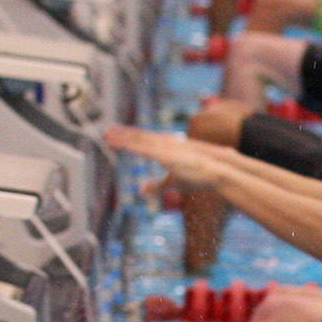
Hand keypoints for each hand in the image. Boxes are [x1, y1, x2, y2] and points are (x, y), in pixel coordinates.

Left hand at [104, 126, 222, 188]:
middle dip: (122, 134)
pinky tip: (116, 142)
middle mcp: (162, 145)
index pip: (143, 141)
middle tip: (106, 131)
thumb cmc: (197, 177)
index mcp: (165, 149)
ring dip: (121, 136)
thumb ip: (156, 186)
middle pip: (137, 137)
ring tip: (107, 134)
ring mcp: (161, 148)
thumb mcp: (172, 183)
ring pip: (136, 139)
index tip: (116, 136)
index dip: (129, 138)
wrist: (215, 170)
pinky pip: (140, 147)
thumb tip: (141, 190)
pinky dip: (127, 143)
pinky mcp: (161, 153)